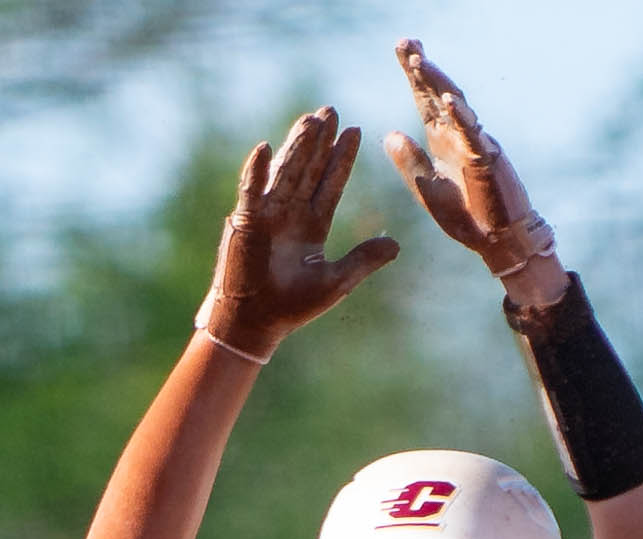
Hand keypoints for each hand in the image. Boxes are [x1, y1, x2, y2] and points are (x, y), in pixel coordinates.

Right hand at [200, 108, 398, 359]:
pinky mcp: (246, 222)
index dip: (341, 158)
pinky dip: (256, 170)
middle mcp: (290, 214)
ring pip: (285, 172)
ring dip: (296, 146)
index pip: (329, 184)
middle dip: (320, 141)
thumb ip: (364, 260)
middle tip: (332, 110)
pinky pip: (251, 190)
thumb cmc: (292, 307)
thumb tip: (396, 244)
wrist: (256, 324)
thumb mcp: (336, 281)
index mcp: (312, 225)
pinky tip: (265, 148)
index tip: (355, 130)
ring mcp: (267, 214)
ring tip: (310, 120)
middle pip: (308, 169)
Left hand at [385, 40, 562, 302]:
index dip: (414, 75)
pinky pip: (472, 135)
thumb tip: (388, 134)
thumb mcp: (427, 189)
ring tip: (419, 62)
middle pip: (438, 94)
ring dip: (437, 83)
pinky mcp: (486, 161)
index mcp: (442, 140)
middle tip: (405, 42)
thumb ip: (409, 163)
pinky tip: (446, 100)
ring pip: (455, 107)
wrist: (496, 241)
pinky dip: (460, 117)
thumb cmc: (466, 217)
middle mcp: (458, 135)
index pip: (425, 100)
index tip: (402, 48)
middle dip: (422, 68)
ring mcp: (474, 144)